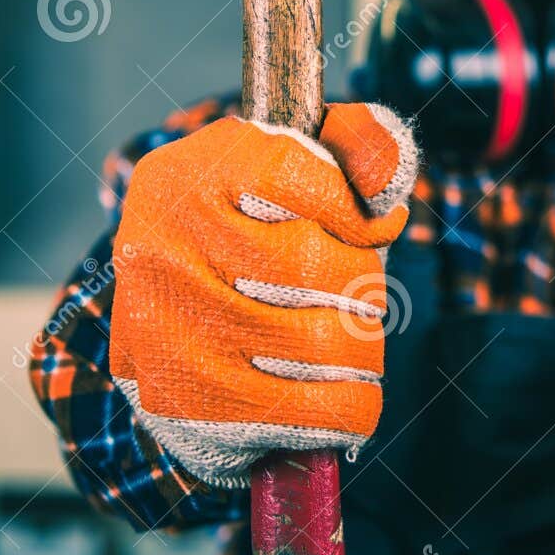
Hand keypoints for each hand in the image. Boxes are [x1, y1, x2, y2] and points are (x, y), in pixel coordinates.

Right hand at [111, 103, 417, 489]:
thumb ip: (352, 145)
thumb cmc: (250, 241)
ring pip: (325, 341)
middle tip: (356, 293)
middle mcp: (164, 247)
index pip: (296, 173)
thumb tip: (390, 166)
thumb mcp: (287, 172)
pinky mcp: (192, 404)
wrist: (172, 343)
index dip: (355, 207)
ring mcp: (171, 330)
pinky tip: (345, 392)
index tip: (374, 228)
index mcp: (186, 176)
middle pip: (318, 264)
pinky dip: (354, 403)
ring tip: (351, 342)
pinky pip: (319, 409)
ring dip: (363, 347)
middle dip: (363, 282)